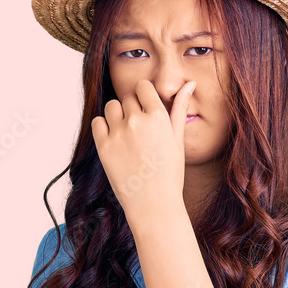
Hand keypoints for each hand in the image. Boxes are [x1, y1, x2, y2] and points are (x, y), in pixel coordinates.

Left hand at [91, 79, 196, 227]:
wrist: (153, 204)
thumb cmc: (169, 174)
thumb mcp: (178, 139)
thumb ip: (180, 108)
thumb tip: (190, 83)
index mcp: (158, 117)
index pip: (143, 87)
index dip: (144, 97)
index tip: (147, 111)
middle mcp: (137, 121)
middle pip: (128, 98)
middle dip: (133, 109)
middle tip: (140, 132)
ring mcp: (118, 133)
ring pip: (111, 106)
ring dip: (117, 115)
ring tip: (127, 136)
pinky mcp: (103, 146)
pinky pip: (97, 122)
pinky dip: (104, 128)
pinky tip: (116, 142)